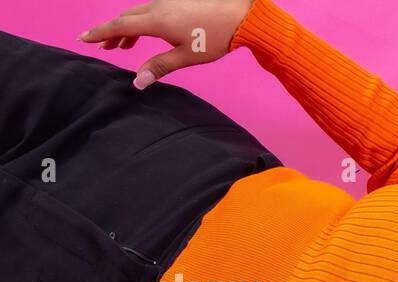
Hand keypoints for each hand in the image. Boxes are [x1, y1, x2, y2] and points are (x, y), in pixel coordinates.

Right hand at [79, 0, 254, 88]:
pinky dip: (142, 21)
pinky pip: (151, 9)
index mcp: (155, 20)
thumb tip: (137, 83)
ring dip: (127, 28)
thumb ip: (159, 67)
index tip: (83, 39)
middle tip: (103, 47)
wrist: (239, 13)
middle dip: (112, 32)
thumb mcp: (187, 56)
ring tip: (123, 46)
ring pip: (138, 13)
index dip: (100, 33)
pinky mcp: (177, 1)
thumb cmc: (215, 37)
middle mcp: (156, 6)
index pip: (119, 27)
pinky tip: (148, 32)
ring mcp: (167, 1)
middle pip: (126, 18)